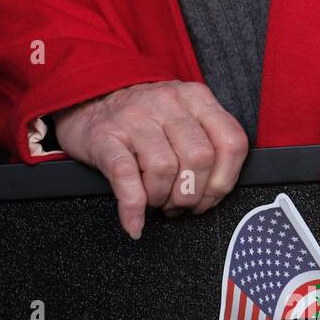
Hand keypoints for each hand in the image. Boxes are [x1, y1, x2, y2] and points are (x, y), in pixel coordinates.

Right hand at [53, 81, 248, 238]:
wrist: (88, 104)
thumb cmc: (142, 119)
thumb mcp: (184, 117)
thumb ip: (208, 142)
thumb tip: (219, 191)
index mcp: (196, 99)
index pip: (231, 142)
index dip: (225, 180)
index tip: (212, 196)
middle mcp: (168, 103)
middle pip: (199, 159)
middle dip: (193, 194)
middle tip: (181, 204)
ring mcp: (135, 117)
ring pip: (164, 169)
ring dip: (162, 199)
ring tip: (156, 201)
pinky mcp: (106, 136)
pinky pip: (125, 177)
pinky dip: (132, 207)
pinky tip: (135, 221)